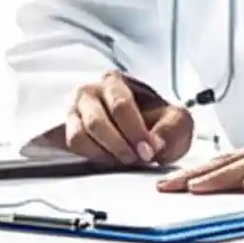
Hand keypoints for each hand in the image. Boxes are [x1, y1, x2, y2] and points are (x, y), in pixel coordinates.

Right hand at [58, 70, 193, 166]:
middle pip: (96, 122)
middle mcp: (90, 92)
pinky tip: (111, 159)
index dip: (135, 131)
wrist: (140, 131)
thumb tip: (156, 144)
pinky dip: (94, 156)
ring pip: (81, 135)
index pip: (120, 105)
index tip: (149, 150)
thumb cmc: (155, 121)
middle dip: (119, 145)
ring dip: (105, 153)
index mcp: (115, 81)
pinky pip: (74, 146)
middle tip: (137, 159)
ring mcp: (75, 111)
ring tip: (125, 161)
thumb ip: (172, 128)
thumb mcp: (176, 120)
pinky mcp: (68, 130)